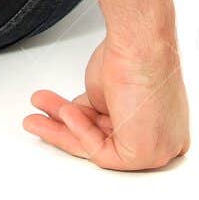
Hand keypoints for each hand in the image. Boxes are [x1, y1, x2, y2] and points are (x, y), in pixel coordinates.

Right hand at [23, 36, 189, 169]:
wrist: (140, 45)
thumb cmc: (134, 57)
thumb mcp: (105, 90)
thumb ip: (95, 111)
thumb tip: (77, 117)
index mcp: (161, 123)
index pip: (114, 130)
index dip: (81, 122)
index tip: (57, 112)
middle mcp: (162, 138)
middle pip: (103, 140)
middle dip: (64, 129)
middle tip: (40, 119)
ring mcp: (156, 149)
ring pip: (98, 147)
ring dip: (62, 131)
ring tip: (36, 118)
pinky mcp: (144, 154)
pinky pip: (102, 153)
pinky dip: (79, 132)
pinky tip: (66, 112)